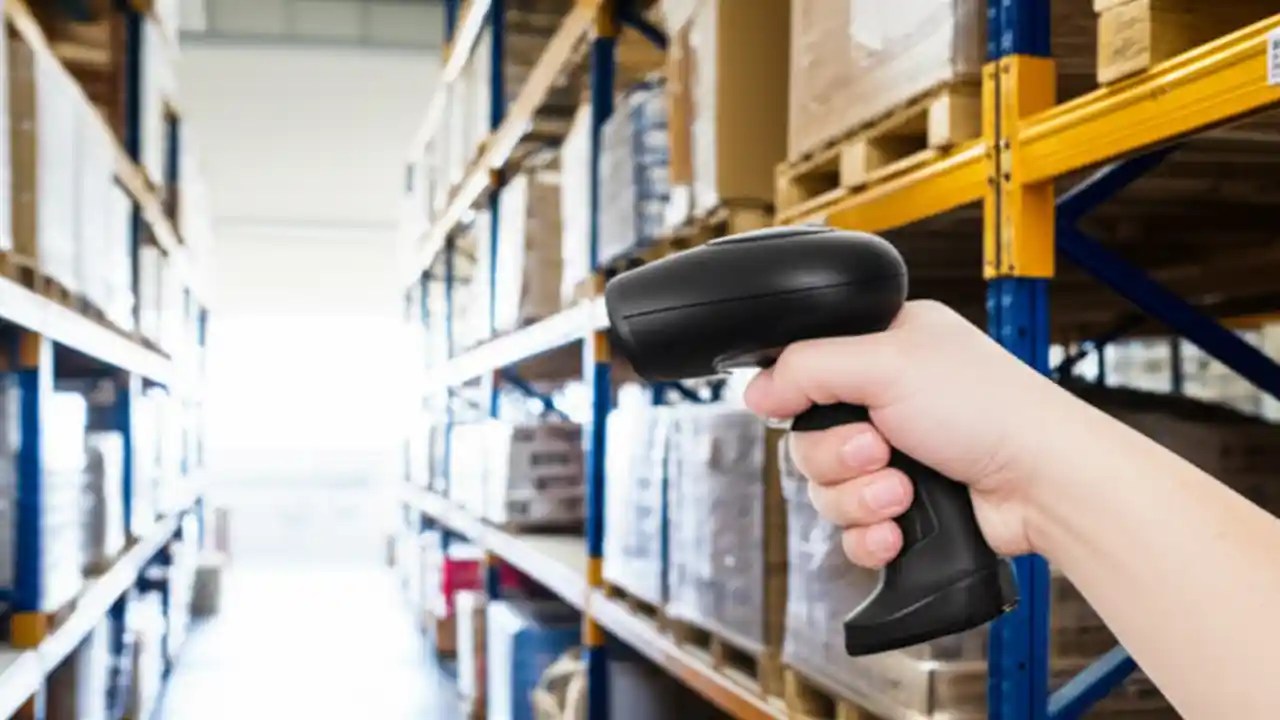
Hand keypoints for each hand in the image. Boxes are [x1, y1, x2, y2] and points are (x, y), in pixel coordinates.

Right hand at [744, 300, 1066, 568]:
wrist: (1044, 484)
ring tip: (901, 491)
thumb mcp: (886, 364)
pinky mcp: (906, 510)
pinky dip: (869, 533)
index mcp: (883, 348)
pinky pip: (851, 531)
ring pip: (825, 490)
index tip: (808, 408)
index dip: (798, 396)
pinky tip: (898, 526)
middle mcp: (887, 401)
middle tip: (879, 449)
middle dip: (837, 457)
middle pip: (807, 440)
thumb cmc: (991, 410)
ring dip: (857, 497)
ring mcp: (897, 458)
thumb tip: (755, 389)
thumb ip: (807, 367)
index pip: (805, 370)